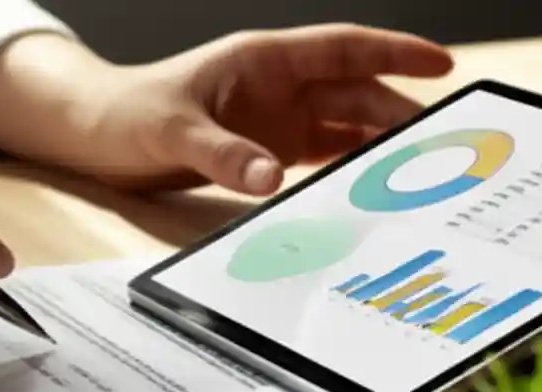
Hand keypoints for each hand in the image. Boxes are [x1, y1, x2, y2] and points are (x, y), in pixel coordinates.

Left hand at [0, 24, 453, 194]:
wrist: (96, 136)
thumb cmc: (128, 115)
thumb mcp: (172, 131)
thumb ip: (222, 154)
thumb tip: (270, 179)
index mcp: (265, 62)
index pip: (344, 50)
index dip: (394, 53)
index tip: (441, 64)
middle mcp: (279, 88)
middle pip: (356, 95)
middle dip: (400, 113)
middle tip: (445, 144)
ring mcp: (276, 120)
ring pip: (345, 129)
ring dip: (380, 148)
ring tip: (422, 175)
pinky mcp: (266, 151)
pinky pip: (320, 159)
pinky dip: (348, 172)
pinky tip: (372, 192)